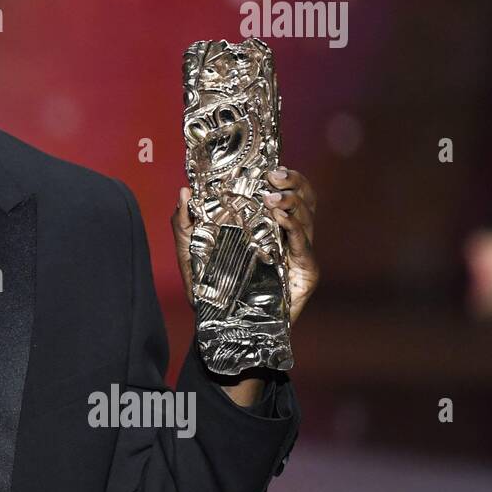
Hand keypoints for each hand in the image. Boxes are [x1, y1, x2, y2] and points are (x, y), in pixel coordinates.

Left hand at [171, 166, 319, 324]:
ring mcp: (298, 253)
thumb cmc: (209, 289)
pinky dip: (295, 228)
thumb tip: (184, 191)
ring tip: (272, 198)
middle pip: (305, 199)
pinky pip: (304, 245)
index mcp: (266, 225)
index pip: (285, 193)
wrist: (220, 325)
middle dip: (295, 182)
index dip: (284, 176)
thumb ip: (184, 224)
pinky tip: (281, 218)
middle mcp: (286, 236)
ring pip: (308, 217)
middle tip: (275, 176)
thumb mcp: (190, 252)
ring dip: (293, 202)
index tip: (268, 166)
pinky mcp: (305, 272)